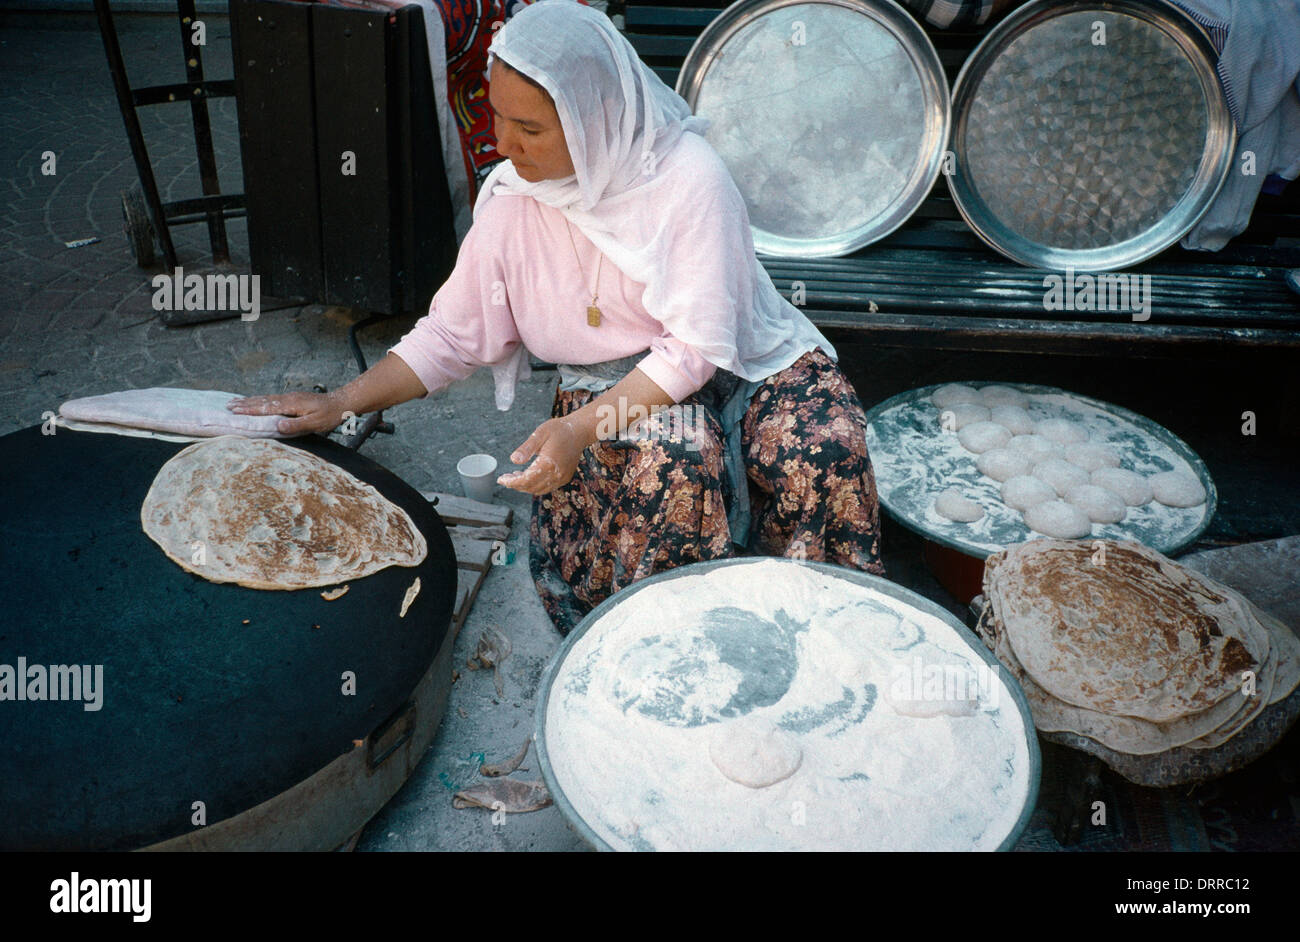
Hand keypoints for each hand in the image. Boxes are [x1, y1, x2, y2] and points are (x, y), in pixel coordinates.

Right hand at [226, 391, 346, 435]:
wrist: (341, 402)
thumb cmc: (329, 415)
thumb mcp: (315, 423)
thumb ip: (296, 425)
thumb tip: (278, 426)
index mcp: (291, 404)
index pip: (265, 407)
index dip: (249, 409)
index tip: (234, 410)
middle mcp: (288, 398)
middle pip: (262, 400)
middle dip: (245, 403)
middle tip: (228, 405)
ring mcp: (290, 397)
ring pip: (266, 398)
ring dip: (250, 400)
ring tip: (237, 401)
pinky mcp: (293, 399)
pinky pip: (272, 399)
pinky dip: (260, 400)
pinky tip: (257, 401)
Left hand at [497, 417, 587, 494]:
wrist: (579, 431)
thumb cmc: (559, 430)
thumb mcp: (540, 433)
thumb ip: (526, 448)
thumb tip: (513, 460)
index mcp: (548, 463)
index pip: (526, 480)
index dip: (512, 482)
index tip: (501, 479)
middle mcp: (556, 474)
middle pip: (531, 487)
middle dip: (516, 485)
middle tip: (505, 478)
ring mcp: (562, 477)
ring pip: (539, 490)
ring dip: (525, 486)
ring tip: (515, 476)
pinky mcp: (565, 477)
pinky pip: (547, 487)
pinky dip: (535, 485)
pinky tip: (529, 476)